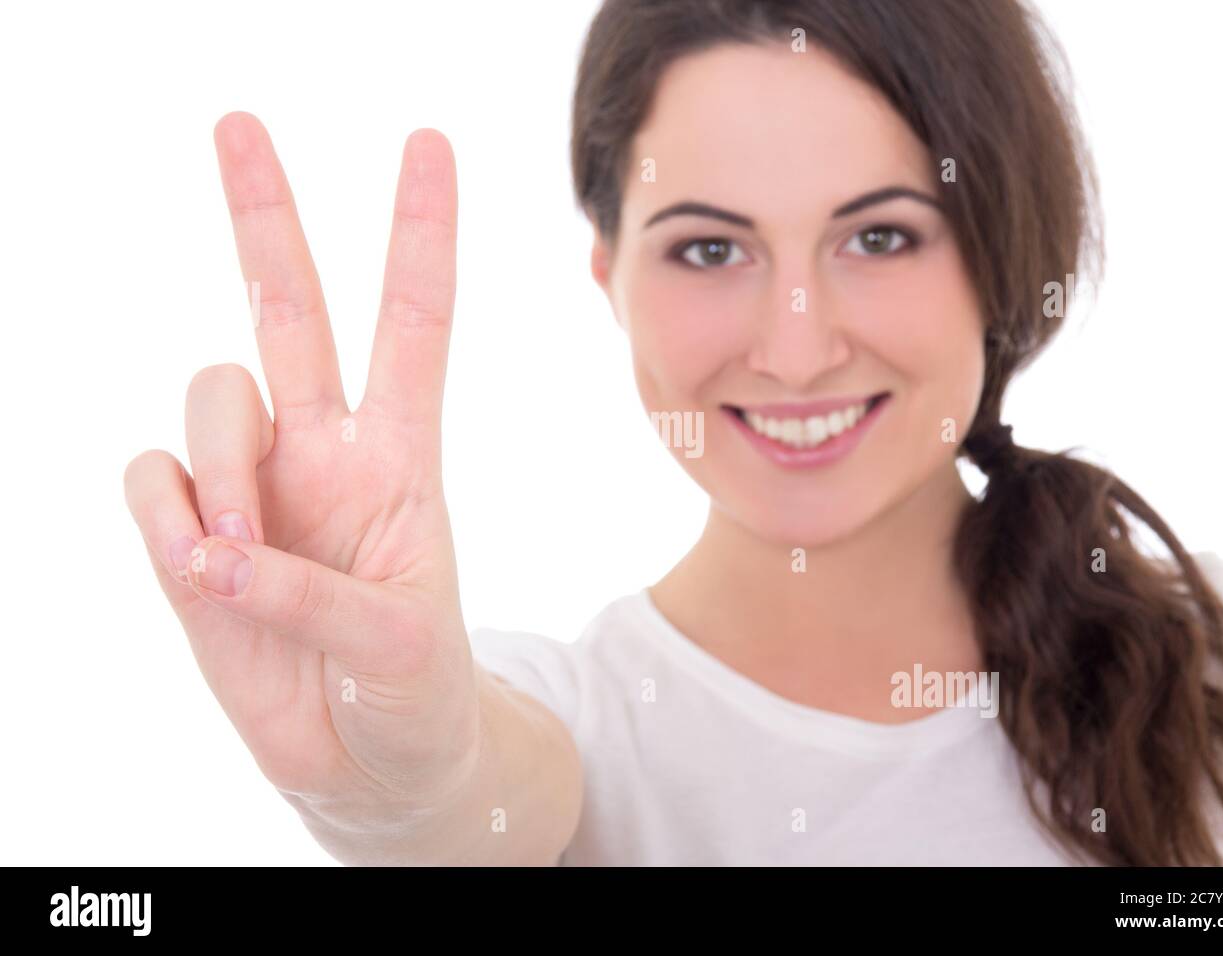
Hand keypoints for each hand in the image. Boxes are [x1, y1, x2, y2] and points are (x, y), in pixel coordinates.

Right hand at [124, 112, 477, 812]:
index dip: (419, 234)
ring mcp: (251, 484)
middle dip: (267, 214)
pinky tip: (197, 564)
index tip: (427, 142)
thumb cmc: (411, 690)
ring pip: (210, 395)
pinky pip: (149, 478)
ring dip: (220, 466)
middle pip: (289, 306)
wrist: (368, 762)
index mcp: (400, 455)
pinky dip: (165, 513)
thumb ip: (311, 594)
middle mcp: (322, 448)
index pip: (414, 322)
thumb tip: (209, 552)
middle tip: (239, 122)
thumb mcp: (401, 645)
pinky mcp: (187, 532)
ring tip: (238, 550)